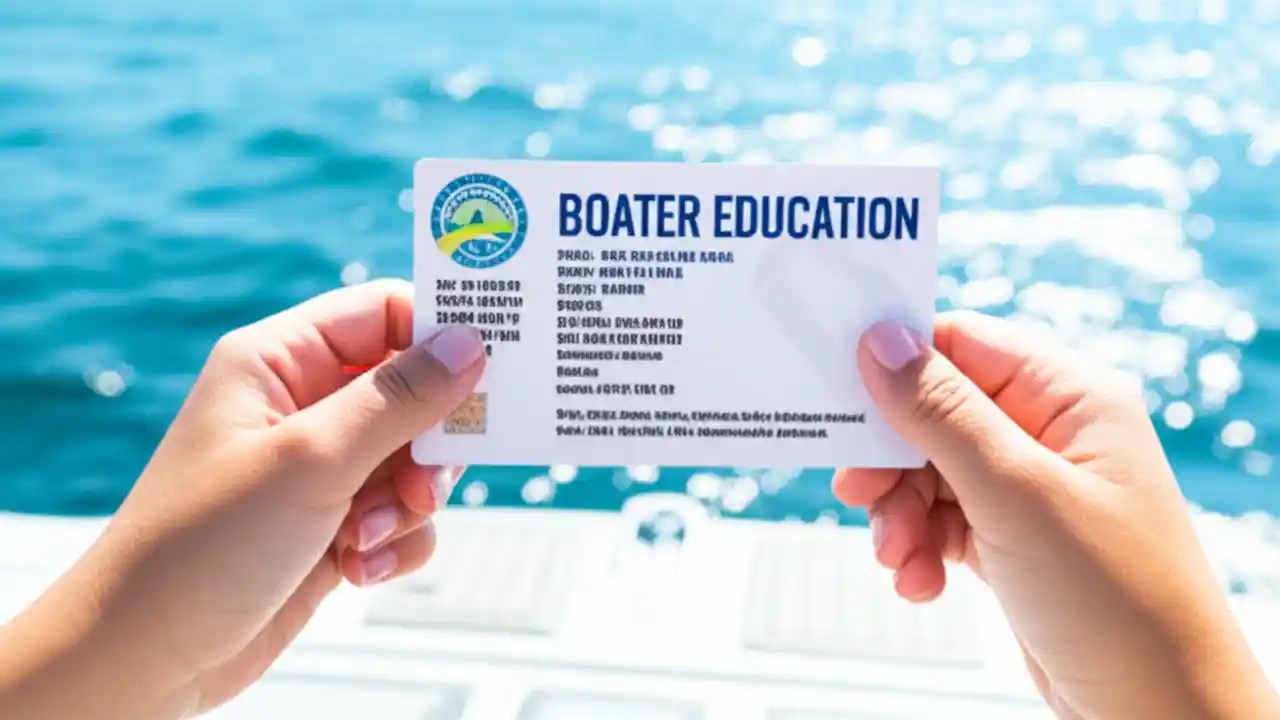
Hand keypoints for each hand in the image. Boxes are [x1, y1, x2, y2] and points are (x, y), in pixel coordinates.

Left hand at [0, 280, 484, 718]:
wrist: (149, 658)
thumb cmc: (202, 545)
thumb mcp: (311, 460)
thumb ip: (399, 398)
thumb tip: (471, 344)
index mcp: (278, 361)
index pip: (382, 313)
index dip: (439, 331)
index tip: (495, 363)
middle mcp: (301, 405)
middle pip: (413, 389)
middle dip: (430, 442)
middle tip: (427, 481)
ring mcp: (319, 467)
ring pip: (415, 459)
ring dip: (409, 503)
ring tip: (364, 536)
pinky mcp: (333, 523)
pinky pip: (402, 515)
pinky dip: (394, 542)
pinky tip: (354, 568)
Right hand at [834, 312, 1278, 718]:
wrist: (1155, 711)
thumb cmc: (1119, 601)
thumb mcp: (1017, 494)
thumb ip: (943, 413)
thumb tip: (883, 341)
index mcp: (1071, 397)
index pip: (963, 345)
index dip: (899, 365)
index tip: (844, 399)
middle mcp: (1051, 433)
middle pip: (934, 412)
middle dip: (892, 461)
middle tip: (858, 494)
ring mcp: (1029, 487)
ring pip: (928, 471)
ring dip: (900, 513)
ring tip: (900, 557)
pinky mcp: (1011, 536)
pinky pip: (940, 519)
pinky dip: (919, 546)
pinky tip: (921, 581)